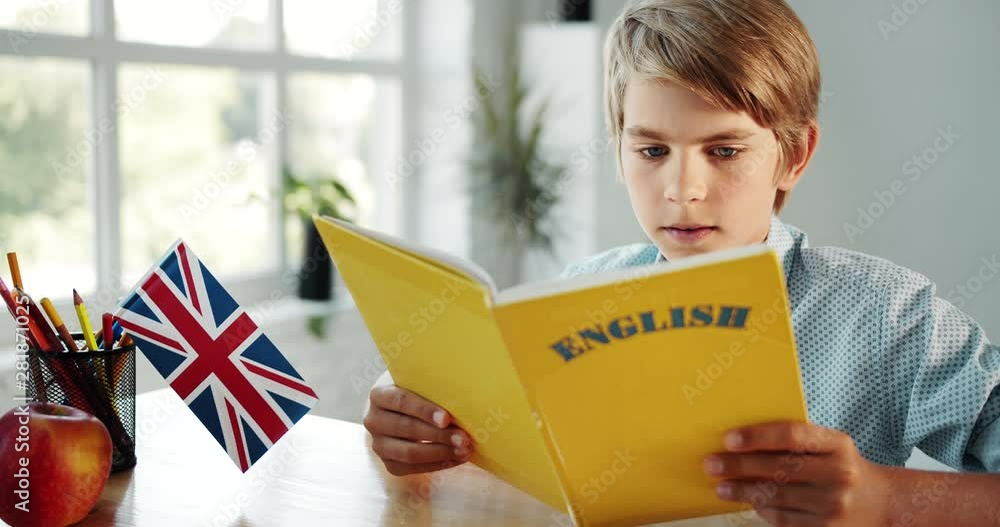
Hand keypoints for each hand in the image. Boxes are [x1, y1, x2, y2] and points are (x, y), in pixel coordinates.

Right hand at [364, 383, 474, 475]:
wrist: (398, 410)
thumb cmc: (416, 391)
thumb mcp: (418, 382)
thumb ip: (432, 385)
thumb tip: (463, 392)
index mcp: (379, 394)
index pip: (401, 401)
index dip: (424, 410)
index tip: (447, 419)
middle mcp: (374, 420)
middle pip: (407, 429)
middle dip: (439, 435)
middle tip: (464, 438)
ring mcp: (379, 444)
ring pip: (409, 453)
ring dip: (440, 453)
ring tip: (464, 451)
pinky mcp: (388, 462)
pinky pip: (412, 468)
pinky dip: (437, 465)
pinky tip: (456, 459)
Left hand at [703, 422, 890, 525]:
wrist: (881, 504)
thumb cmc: (842, 466)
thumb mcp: (830, 445)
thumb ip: (797, 440)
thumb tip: (742, 439)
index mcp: (837, 445)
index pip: (792, 435)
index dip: (758, 436)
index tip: (729, 439)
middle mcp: (838, 474)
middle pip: (779, 468)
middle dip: (739, 466)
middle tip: (712, 464)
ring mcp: (833, 505)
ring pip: (777, 496)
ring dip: (743, 491)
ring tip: (721, 487)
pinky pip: (784, 519)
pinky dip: (761, 509)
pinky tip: (747, 501)